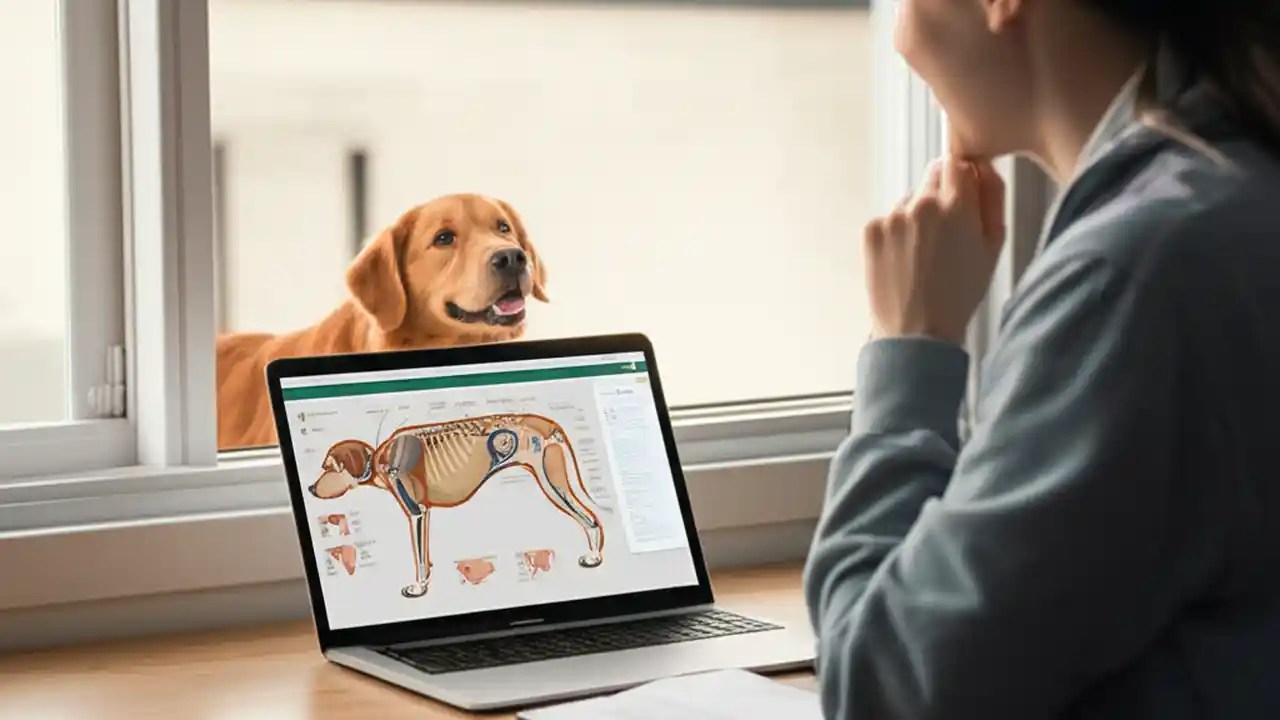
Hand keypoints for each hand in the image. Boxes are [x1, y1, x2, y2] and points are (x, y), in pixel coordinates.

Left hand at [864, 157, 1006, 344]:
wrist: (917, 332)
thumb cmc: (961, 292)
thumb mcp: (993, 246)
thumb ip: (991, 197)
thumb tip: (982, 166)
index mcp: (956, 205)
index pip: (956, 163)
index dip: (961, 178)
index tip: (962, 196)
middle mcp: (920, 204)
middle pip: (931, 176)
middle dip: (940, 196)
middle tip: (944, 235)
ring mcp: (892, 217)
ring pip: (909, 201)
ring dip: (916, 217)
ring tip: (923, 256)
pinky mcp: (870, 231)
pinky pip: (888, 220)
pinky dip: (895, 234)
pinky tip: (904, 261)